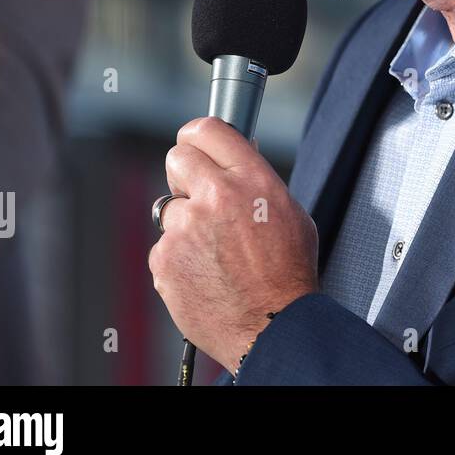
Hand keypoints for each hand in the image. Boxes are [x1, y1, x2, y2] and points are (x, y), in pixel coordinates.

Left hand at [148, 117, 318, 373]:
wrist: (273, 325)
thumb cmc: (287, 275)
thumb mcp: (290, 213)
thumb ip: (258, 183)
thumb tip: (238, 164)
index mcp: (251, 179)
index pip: (208, 129)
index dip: (197, 135)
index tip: (195, 144)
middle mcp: (216, 196)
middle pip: (177, 157)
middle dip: (185, 173)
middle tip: (199, 194)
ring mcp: (186, 228)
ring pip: (170, 208)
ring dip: (186, 225)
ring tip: (214, 252)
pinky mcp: (165, 258)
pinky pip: (164, 246)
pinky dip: (179, 258)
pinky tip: (205, 272)